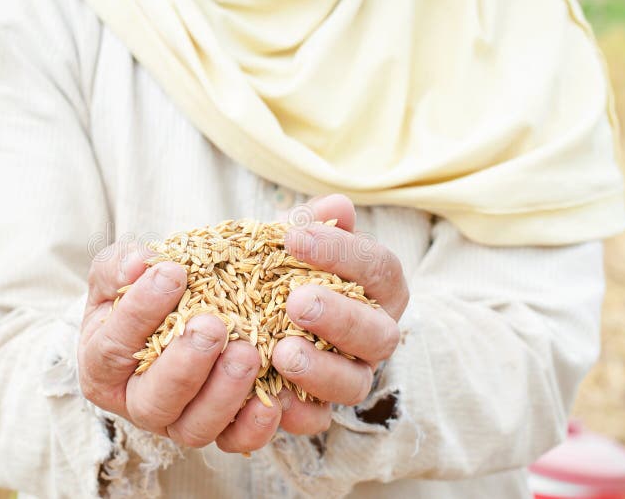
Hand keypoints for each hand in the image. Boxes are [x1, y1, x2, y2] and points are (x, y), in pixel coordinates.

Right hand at [78, 242, 281, 452]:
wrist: (174, 313)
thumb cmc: (141, 292)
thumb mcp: (120, 273)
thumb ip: (121, 266)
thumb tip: (138, 263)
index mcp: (102, 366)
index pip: (114, 347)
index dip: (141, 312)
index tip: (173, 274)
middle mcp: (137, 403)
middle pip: (154, 400)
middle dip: (185, 364)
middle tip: (212, 326)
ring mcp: (178, 423)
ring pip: (194, 428)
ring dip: (223, 393)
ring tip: (247, 352)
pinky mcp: (218, 432)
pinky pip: (235, 441)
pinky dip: (254, 427)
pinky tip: (274, 399)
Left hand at [273, 194, 407, 434]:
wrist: (245, 315)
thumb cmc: (280, 270)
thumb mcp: (289, 242)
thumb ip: (311, 224)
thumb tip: (337, 204)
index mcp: (375, 291)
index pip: (379, 269)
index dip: (344, 253)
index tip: (295, 237)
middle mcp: (371, 337)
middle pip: (378, 334)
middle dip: (341, 318)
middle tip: (298, 301)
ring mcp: (346, 377)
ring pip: (353, 385)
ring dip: (320, 369)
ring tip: (282, 352)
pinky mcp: (316, 411)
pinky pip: (315, 421)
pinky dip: (295, 412)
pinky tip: (269, 396)